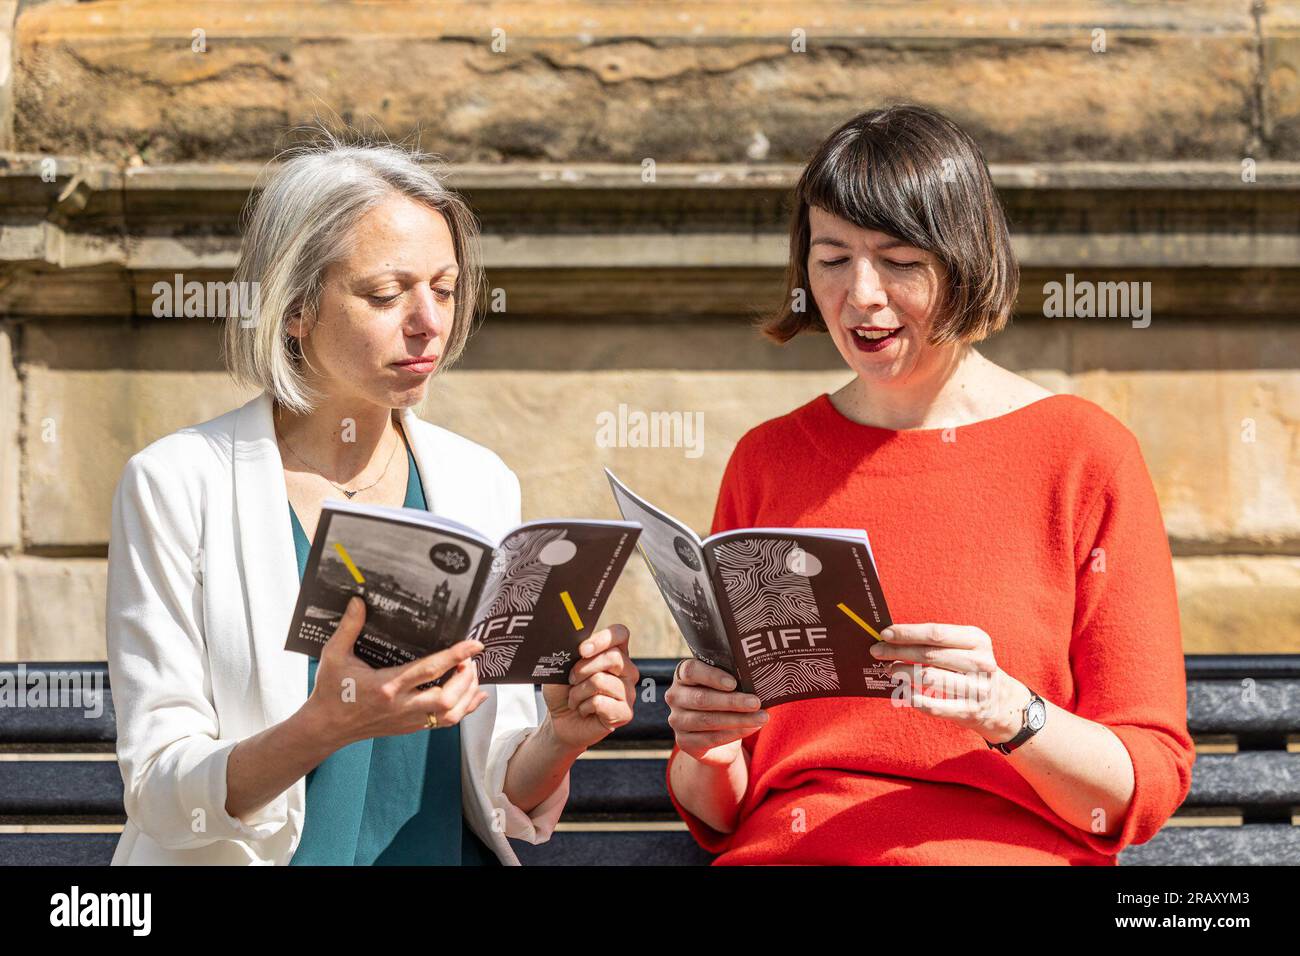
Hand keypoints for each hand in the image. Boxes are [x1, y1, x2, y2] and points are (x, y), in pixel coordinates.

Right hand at [305, 596, 488, 748]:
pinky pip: (444, 723)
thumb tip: (357, 601)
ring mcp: (407, 719)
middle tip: (471, 658)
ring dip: (467, 694)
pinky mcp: (409, 728)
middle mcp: (401, 705)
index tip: (475, 644)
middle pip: (447, 697)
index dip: (455, 656)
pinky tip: (473, 696)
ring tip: (472, 673)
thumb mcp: (334, 656)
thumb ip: (348, 628)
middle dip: (466, 677)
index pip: (429, 669)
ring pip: (450, 714)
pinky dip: (463, 709)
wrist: (326, 727)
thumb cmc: (331, 691)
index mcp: (386, 685)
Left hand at [542, 623, 637, 750]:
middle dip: (583, 669)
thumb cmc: (564, 691)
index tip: (582, 650)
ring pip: (601, 681)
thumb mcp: (562, 668)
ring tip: (575, 699)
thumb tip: (573, 646)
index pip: (620, 634)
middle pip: (613, 657)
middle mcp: (627, 670)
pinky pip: (600, 702)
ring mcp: (628, 692)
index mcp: (615, 652)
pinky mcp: (625, 713)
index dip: (603, 639)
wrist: (560, 720)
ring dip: (578, 692)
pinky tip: (584, 711)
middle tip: (571, 679)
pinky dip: (584, 707)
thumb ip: (571, 654)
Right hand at [665, 658, 767, 766]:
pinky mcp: (684, 741)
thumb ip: (732, 681)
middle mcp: (674, 696)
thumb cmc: (722, 700)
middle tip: (756, 702)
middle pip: (701, 698)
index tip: (734, 683)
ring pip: (708, 720)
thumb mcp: (723, 686)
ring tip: (761, 718)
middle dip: (732, 701)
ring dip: (738, 719)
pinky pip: (710, 738)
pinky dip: (734, 733)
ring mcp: (677, 720)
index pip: (691, 671)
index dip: (712, 676)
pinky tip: (751, 728)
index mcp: (682, 675)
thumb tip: (759, 680)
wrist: (714, 734)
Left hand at [870, 623, 1030, 742]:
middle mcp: (980, 662)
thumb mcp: (967, 647)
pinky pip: (934, 705)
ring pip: (929, 677)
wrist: (1003, 703)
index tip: (885, 633)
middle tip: (877, 651)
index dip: (908, 633)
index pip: (936, 633)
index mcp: (978, 640)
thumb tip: (894, 637)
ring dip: (903, 673)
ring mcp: (977, 688)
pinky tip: (903, 692)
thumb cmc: (972, 668)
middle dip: (898, 651)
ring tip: (890, 669)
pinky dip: (914, 698)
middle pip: (929, 654)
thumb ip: (937, 641)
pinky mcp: (970, 711)